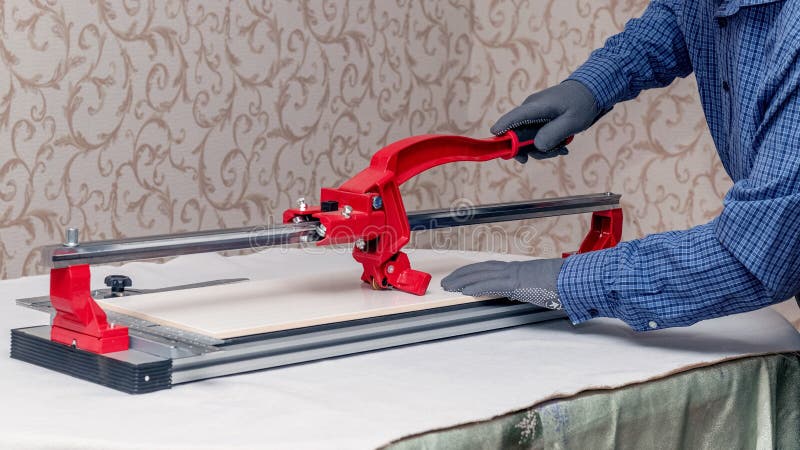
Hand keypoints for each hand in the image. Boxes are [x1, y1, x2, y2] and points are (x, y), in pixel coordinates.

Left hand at [441, 259, 564, 309]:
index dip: (474, 271)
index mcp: (519, 269)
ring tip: (449, 286)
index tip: (462, 276)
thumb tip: (525, 294)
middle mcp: (513, 269)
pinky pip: (490, 285)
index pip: (490, 268)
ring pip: (481, 275)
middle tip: (448, 281)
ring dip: (463, 280)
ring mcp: (514, 275)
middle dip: (462, 274)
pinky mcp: (516, 284)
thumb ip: (531, 289)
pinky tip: (464, 291)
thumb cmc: (564, 284)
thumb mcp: (544, 286)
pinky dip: (475, 288)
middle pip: (481, 269)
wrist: (574, 279)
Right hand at [491, 80, 601, 161]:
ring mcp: (532, 114)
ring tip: (562, 148)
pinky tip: (561, 145)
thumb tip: (536, 146)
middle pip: (517, 134)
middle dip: (531, 149)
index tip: (495, 142)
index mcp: (535, 106)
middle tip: (552, 154)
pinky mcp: (537, 118)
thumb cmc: (582, 103)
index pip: (513, 118)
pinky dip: (545, 143)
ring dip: (542, 148)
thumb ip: (554, 133)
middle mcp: (529, 109)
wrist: (590, 90)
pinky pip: (534, 134)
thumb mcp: (572, 121)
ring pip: (527, 138)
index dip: (501, 130)